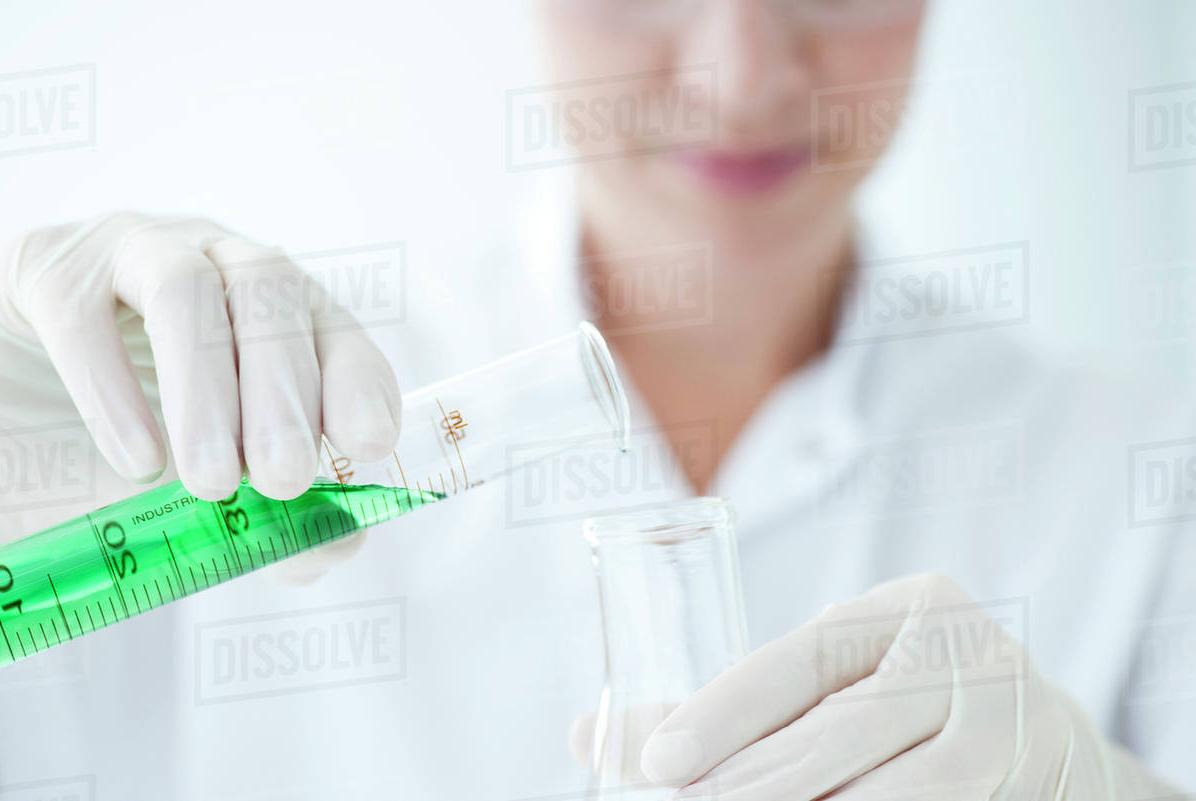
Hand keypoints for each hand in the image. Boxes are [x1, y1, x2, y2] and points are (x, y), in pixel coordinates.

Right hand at [0, 213, 399, 580]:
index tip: (369, 445)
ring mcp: (130, 255)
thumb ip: (268, 526)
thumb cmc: (111, 455)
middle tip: (286, 477)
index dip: (357, 380)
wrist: (6, 430)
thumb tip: (337, 542)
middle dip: (287, 392)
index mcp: (269, 314)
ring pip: (188, 291)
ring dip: (208, 390)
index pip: (333, 328)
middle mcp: (213, 265)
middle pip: (272, 295)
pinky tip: (137, 460)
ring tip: (213, 481)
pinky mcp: (47, 270)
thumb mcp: (196, 499)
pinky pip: (84, 312)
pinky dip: (114, 391)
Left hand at [640, 573, 1182, 799]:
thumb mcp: (836, 684)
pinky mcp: (1028, 784)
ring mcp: (1011, 728)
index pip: (800, 659)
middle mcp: (967, 654)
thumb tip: (587, 736)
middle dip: (748, 785)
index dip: (724, 713)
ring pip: (882, 795)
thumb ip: (727, 712)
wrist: (1056, 748)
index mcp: (909, 605)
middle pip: (836, 734)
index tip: (658, 763)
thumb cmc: (908, 708)